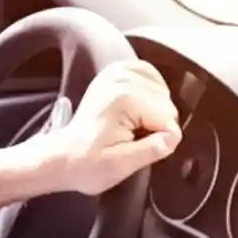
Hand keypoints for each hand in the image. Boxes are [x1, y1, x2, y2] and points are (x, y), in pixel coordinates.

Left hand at [0, 60, 181, 214]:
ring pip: (162, 91)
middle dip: (158, 125)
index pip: (168, 121)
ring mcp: (117, 73)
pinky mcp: (115, 72)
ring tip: (134, 125)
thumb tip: (173, 137)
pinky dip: (151, 88)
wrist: (64, 157)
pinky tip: (143, 104)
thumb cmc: (88, 164)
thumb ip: (151, 150)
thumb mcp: (121, 165)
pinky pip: (148, 73)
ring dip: (155, 109)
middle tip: (134, 139)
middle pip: (167, 104)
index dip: (161, 140)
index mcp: (124, 99)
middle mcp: (121, 79)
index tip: (141, 149)